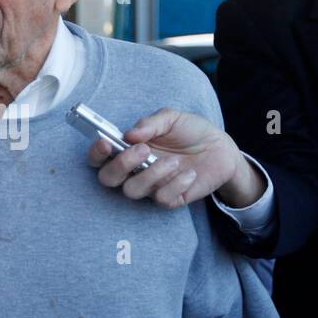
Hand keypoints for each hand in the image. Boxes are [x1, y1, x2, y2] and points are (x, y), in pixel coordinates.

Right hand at [86, 108, 264, 208]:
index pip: (99, 158)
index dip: (96, 153)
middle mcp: (134, 170)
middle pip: (107, 179)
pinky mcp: (169, 199)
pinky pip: (161, 198)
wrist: (221, 148)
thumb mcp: (172, 118)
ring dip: (152, 174)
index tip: (106, 143)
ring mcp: (150, 186)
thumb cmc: (191, 132)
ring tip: (175, 161)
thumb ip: (150, 124)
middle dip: (120, 165)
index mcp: (129, 149)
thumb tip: (129, 134)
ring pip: (132, 190)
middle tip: (143, 150)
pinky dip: (176, 184)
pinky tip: (190, 173)